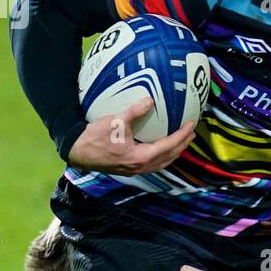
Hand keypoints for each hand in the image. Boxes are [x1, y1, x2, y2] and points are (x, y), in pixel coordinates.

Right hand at [68, 95, 195, 175]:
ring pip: (162, 163)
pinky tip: (162, 149)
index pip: (169, 145)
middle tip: (191, 133)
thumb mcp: (115, 121)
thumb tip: (150, 100)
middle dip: (182, 145)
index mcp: (141, 157)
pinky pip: (153, 164)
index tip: (191, 125)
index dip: (182, 135)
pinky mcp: (129, 169)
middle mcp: (141, 166)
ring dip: (174, 152)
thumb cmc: (96, 137)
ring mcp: (135, 170)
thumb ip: (134, 111)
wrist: (78, 152)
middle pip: (169, 157)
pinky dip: (163, 157)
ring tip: (182, 142)